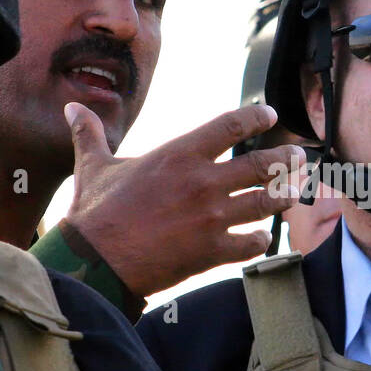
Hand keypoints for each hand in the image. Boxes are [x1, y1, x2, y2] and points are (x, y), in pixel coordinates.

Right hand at [61, 102, 304, 297]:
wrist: (96, 261)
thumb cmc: (94, 213)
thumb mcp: (93, 167)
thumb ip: (90, 134)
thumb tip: (71, 109)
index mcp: (179, 154)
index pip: (231, 125)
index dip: (256, 117)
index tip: (270, 115)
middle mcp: (203, 181)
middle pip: (263, 164)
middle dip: (286, 159)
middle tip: (298, 157)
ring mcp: (212, 217)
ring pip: (267, 202)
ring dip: (285, 196)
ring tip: (293, 193)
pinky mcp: (213, 250)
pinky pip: (252, 244)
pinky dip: (260, 240)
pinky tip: (260, 237)